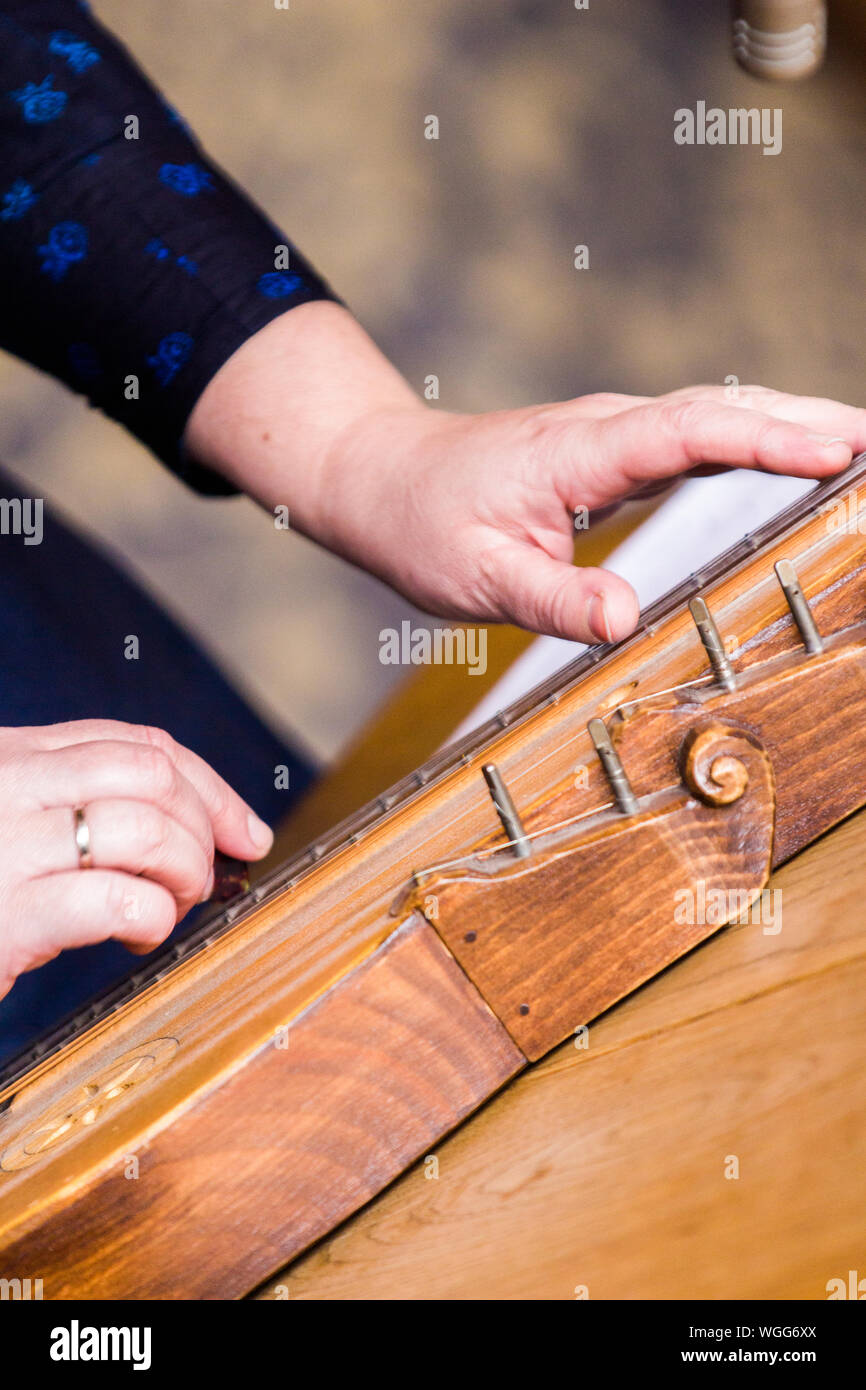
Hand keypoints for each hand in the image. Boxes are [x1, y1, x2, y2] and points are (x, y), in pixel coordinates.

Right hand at [0, 720, 273, 999]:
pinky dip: (153, 916)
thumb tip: (193, 826)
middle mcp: (4, 784)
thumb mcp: (12, 831)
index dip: (208, 786)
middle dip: (206, 827)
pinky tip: (138, 934)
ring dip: (184, 874)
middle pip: (153, 776)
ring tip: (169, 909)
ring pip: (147, 828)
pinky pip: (117, 897)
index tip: (244, 829)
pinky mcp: (3, 917)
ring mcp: (1, 845)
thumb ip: (74, 808)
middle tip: (207, 878)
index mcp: (9, 756)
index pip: (136, 744)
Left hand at [314, 383, 865, 642]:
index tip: (837, 449)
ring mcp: (613, 434)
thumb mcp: (477, 578)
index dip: (767, 438)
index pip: (689, 431)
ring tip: (862, 447)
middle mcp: (605, 429)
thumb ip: (552, 599)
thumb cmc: (422, 523)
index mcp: (576, 453)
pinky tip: (796, 459)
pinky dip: (757, 440)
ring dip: (794, 422)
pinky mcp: (615, 450)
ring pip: (719, 414)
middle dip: (810, 419)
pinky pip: (699, 435)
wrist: (381, 478)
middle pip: (725, 407)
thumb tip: (626, 621)